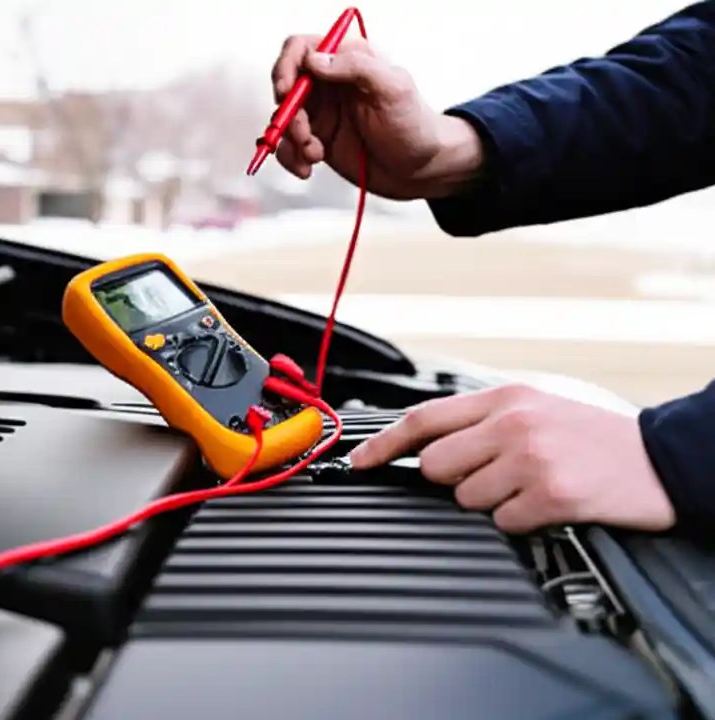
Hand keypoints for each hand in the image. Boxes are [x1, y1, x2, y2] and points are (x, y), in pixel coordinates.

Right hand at [271, 35, 483, 198]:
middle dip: (290, 113)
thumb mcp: (393, 89)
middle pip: (286, 86)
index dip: (287, 66)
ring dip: (292, 140)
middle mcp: (329, 85)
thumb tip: (315, 60)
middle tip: (305, 132)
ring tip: (316, 154)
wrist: (420, 170)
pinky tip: (309, 167)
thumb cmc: (415, 126)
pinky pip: (288, 147)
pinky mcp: (316, 141)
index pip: (302, 48)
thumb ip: (356, 67)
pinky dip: (291, 158)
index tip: (287, 91)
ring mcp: (321, 114)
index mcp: (348, 61)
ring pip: (283, 119)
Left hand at [348, 384, 676, 533]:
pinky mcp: (552, 495)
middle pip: (436, 464)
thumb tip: (425, 447)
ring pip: (466, 497)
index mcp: (506, 398)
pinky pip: (503, 522)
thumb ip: (482, 423)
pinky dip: (521, 521)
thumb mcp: (537, 409)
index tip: (360, 462)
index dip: (384, 443)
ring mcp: (532, 459)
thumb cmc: (595, 438)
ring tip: (531, 486)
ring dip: (492, 503)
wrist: (663, 460)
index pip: (424, 418)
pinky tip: (549, 505)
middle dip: (452, 480)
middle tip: (493, 477)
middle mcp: (514, 424)